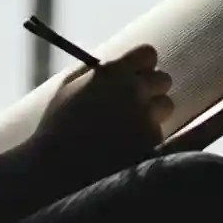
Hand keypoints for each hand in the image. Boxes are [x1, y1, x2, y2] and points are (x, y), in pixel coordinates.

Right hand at [31, 44, 173, 183]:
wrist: (56, 169)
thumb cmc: (58, 127)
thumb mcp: (69, 88)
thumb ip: (96, 71)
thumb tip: (118, 62)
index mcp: (112, 73)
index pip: (148, 53)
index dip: (143, 64)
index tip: (137, 73)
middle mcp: (132, 91)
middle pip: (163, 79)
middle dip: (151, 88)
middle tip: (135, 103)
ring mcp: (144, 117)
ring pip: (166, 106)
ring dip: (152, 113)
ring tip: (128, 127)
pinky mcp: (152, 143)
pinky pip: (159, 133)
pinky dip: (147, 139)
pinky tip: (125, 149)